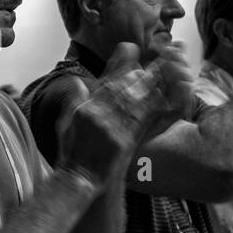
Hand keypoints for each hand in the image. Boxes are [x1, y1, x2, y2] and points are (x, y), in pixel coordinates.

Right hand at [56, 43, 189, 184]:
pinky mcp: (124, 143)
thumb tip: (79, 83)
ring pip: (135, 100)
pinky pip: (143, 121)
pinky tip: (167, 98)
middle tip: (158, 58)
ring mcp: (111, 129)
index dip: (120, 64)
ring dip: (151, 85)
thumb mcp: (65, 126)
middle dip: (141, 71)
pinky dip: (156, 108)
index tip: (132, 50)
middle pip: (123, 87)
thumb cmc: (71, 157)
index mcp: (85, 110)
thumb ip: (74, 103)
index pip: (106, 82)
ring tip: (166, 71)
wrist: (79, 182)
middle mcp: (97, 116)